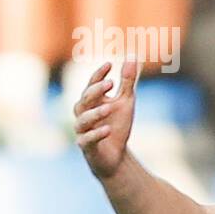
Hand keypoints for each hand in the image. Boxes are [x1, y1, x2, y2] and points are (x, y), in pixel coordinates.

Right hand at [75, 59, 136, 178]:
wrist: (116, 156)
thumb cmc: (117, 126)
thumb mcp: (125, 102)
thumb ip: (127, 82)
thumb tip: (132, 57)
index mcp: (91, 101)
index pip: (91, 84)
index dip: (98, 74)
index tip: (109, 65)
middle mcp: (83, 114)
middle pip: (84, 99)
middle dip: (96, 91)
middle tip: (111, 83)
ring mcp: (83, 130)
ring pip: (82, 119)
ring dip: (95, 113)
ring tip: (109, 107)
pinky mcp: (86, 146)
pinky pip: (87, 139)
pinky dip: (96, 134)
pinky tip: (107, 129)